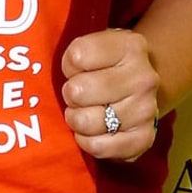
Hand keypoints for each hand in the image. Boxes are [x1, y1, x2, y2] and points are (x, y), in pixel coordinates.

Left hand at [61, 29, 159, 161]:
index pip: (77, 56)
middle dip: (70, 95)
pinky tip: (90, 132)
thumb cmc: (108, 65)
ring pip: (87, 121)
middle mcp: (143, 78)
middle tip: (76, 95)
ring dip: (76, 119)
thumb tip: (46, 75)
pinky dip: (87, 141)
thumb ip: (75, 53)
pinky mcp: (144, 139)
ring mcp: (146, 110)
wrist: (142, 88)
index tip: (76, 69)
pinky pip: (98, 146)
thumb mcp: (97, 45)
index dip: (68, 66)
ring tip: (82, 112)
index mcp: (130, 46)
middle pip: (79, 91)